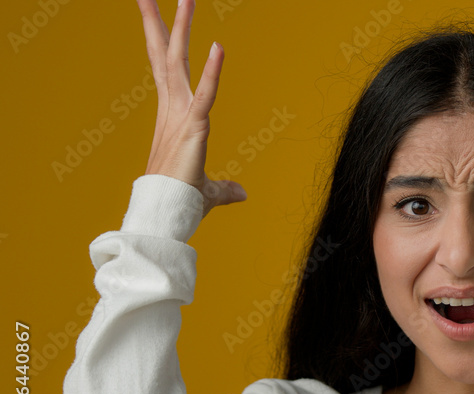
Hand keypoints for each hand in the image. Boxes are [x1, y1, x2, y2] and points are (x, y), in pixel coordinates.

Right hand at [137, 0, 245, 217]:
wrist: (169, 217)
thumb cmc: (183, 203)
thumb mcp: (210, 189)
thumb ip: (226, 186)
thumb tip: (242, 193)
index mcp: (174, 115)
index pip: (166, 68)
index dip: (161, 39)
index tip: (156, 14)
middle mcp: (172, 108)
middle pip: (166, 55)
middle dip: (161, 21)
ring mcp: (180, 115)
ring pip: (179, 62)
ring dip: (182, 29)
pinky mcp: (193, 128)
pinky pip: (205, 94)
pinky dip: (212, 71)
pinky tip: (219, 46)